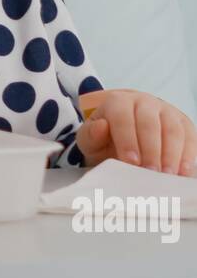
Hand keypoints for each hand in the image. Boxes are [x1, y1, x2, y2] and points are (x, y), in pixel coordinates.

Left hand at [76, 89, 196, 174]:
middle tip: (151, 173)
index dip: (128, 140)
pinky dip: (189, 154)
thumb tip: (101, 127)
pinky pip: (189, 135)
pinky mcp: (182, 122)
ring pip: (172, 129)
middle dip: (151, 150)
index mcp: (118, 102)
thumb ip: (90, 136)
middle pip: (150, 123)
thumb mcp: (90, 141)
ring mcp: (166, 110)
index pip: (123, 118)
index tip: (131, 162)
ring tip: (168, 176)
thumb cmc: (105, 140)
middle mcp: (144, 101)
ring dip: (172, 154)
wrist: (124, 135)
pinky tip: (184, 172)